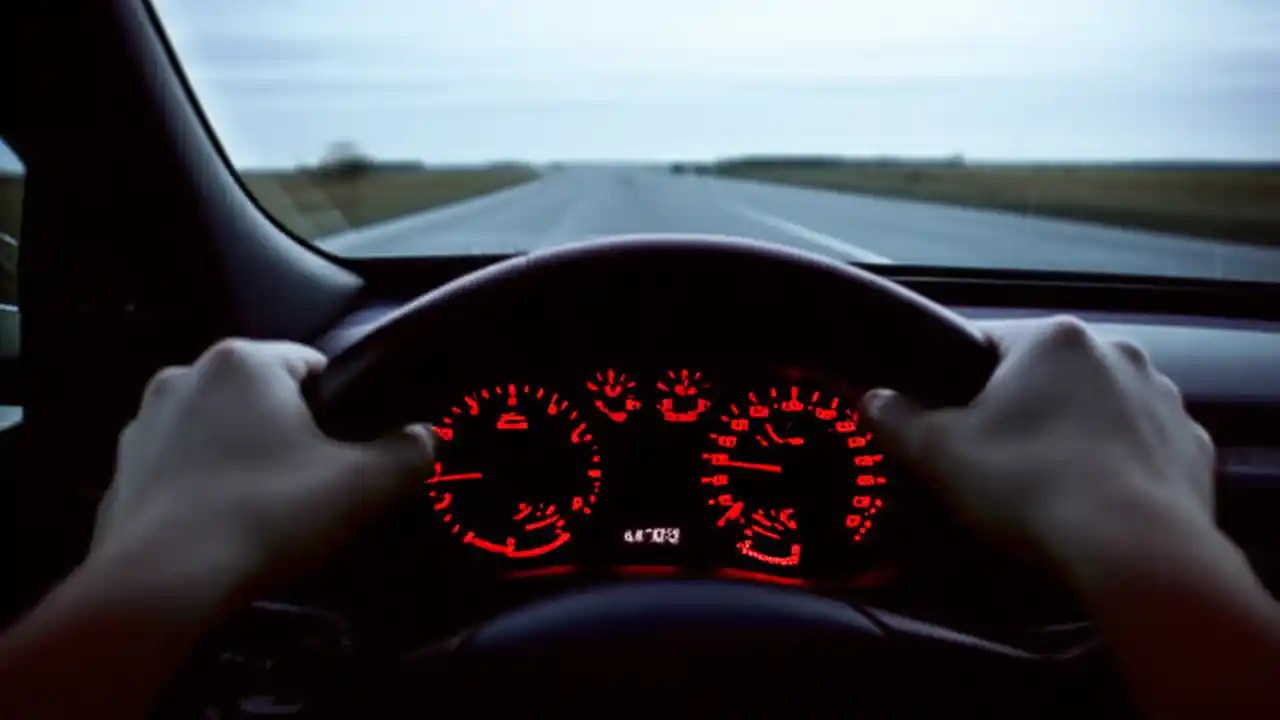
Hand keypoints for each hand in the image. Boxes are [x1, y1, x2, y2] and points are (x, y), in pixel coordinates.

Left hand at [92, 339, 433, 596]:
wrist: (160, 585)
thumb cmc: (266, 515)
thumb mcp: (361, 486)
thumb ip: (408, 454)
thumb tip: (429, 438)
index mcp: (243, 362)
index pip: (311, 364)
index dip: (340, 407)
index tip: (346, 452)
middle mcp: (184, 378)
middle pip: (262, 399)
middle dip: (288, 434)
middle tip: (312, 487)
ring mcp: (144, 426)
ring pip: (218, 434)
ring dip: (243, 461)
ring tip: (266, 515)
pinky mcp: (120, 475)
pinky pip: (180, 475)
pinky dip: (203, 494)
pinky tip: (222, 534)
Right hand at [861, 316, 1214, 563]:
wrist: (1133, 550)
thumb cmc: (1029, 486)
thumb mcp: (939, 453)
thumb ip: (897, 419)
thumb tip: (870, 400)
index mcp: (1053, 339)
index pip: (987, 342)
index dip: (958, 384)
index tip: (949, 425)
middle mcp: (1116, 353)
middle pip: (1045, 375)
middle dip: (1019, 410)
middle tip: (994, 461)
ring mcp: (1163, 399)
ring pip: (1097, 409)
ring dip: (1071, 434)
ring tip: (1046, 488)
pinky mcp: (1192, 447)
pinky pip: (1140, 448)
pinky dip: (1117, 468)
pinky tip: (1095, 504)